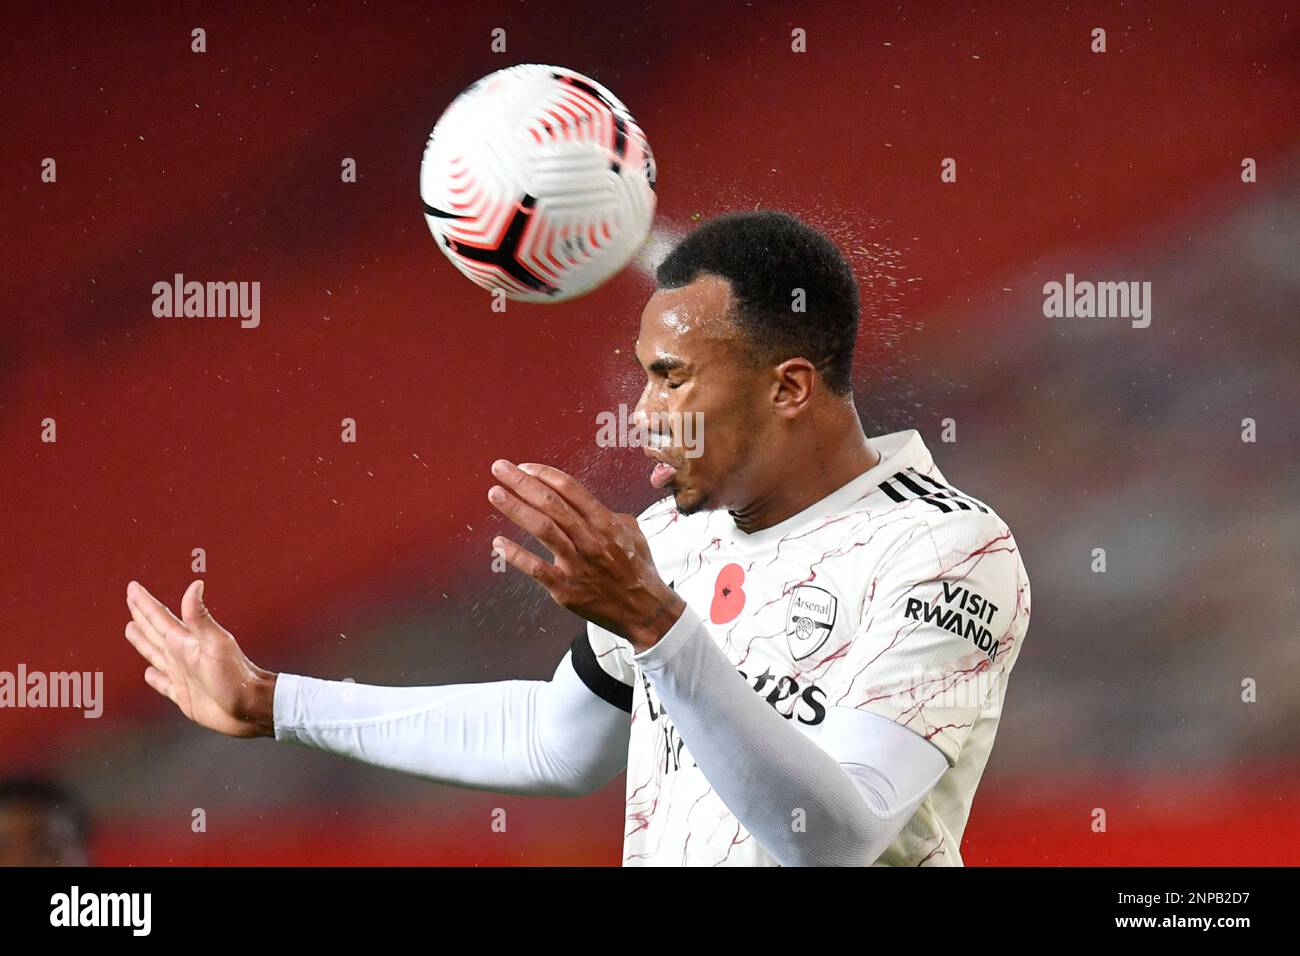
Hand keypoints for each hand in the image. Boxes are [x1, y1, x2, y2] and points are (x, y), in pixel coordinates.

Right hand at [124, 580, 276, 737]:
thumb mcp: (215, 644)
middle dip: (142, 615)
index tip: (132, 586)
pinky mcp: (183, 694)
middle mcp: (182, 655)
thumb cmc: (235, 676)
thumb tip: (196, 584)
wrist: (250, 707)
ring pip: (155, 653)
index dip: (144, 603)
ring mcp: (182, 674)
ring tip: (131, 628)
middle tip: (131, 600)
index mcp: (186, 641)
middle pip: (155, 631)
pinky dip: (154, 677)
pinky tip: (148, 673)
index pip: (160, 617)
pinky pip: (162, 683)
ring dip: (143, 641)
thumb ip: (200, 618)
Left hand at [487, 460, 684, 652]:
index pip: (570, 489)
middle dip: (522, 483)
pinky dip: (516, 555)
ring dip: (516, 509)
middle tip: (500, 469)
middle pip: (552, 504)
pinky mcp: (566, 589)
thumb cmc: (637, 570)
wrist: (644, 609)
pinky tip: (499, 543)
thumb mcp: (632, 532)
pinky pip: (537, 569)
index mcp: (605, 523)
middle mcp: (590, 540)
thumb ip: (607, 514)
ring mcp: (577, 564)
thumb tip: (587, 503)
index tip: (525, 467)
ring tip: (496, 494)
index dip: (544, 474)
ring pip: (543, 529)